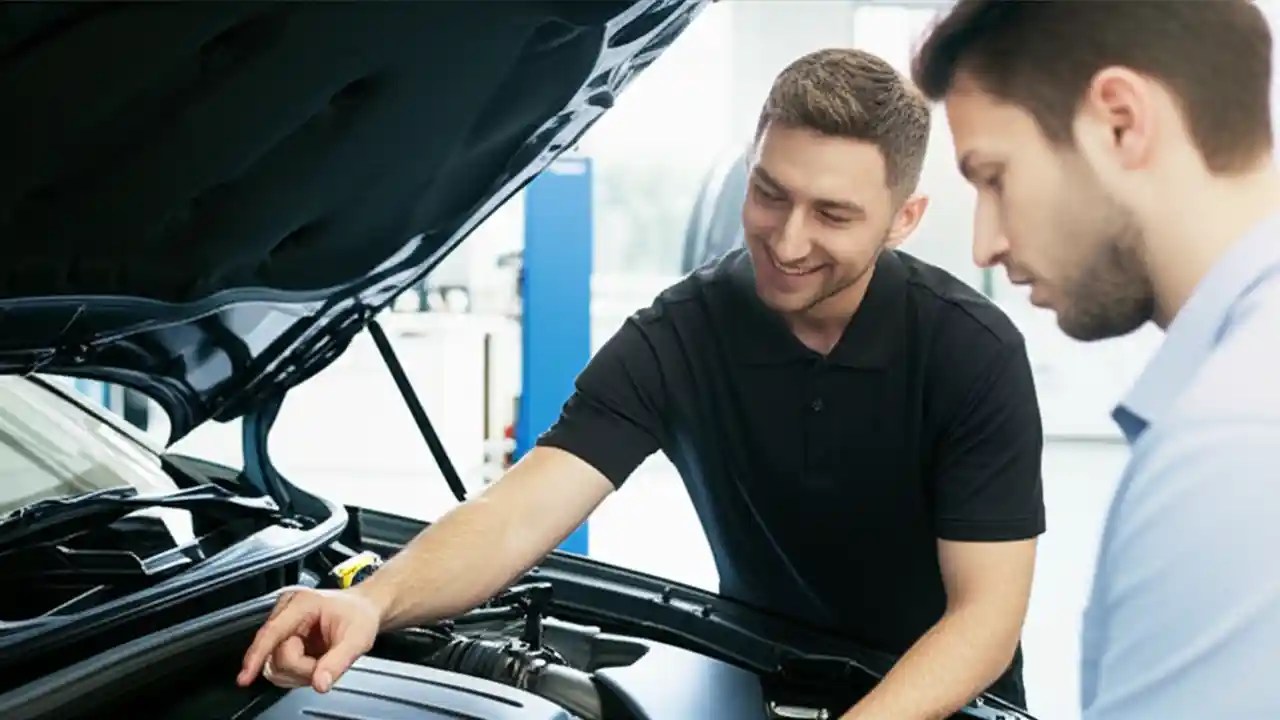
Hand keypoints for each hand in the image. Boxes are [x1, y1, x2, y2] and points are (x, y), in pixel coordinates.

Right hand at [237, 586, 381, 692]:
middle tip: (327, 661)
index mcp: (302, 603)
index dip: (256, 656)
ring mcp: (281, 625)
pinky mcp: (280, 637)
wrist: (363, 610)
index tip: (245, 677)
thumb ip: (338, 662)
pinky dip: (296, 671)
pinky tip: (312, 661)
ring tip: (321, 659)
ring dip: (298, 672)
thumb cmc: (360, 616)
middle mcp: (285, 611)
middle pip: (275, 656)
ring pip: (274, 665)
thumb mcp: (358, 639)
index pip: (271, 632)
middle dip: (302, 669)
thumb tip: (320, 683)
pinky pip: (278, 665)